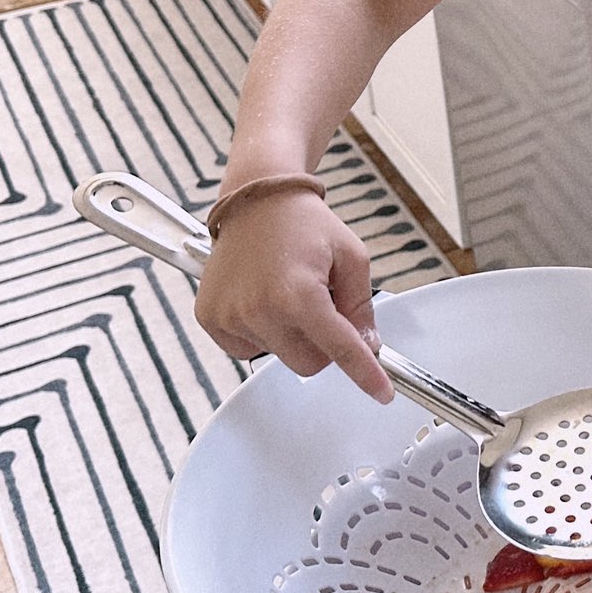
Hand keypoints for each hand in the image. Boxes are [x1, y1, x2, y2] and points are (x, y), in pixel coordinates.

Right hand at [195, 188, 392, 401]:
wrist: (256, 200)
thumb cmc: (304, 224)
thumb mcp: (351, 257)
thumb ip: (361, 306)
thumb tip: (368, 345)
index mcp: (298, 294)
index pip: (339, 349)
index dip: (365, 374)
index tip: (381, 392)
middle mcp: (259, 310)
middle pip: (309, 364)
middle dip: (324, 345)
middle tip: (323, 307)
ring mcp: (230, 317)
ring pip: (279, 357)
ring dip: (292, 335)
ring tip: (288, 293)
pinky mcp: (210, 319)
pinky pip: (248, 349)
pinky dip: (264, 333)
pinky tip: (263, 299)